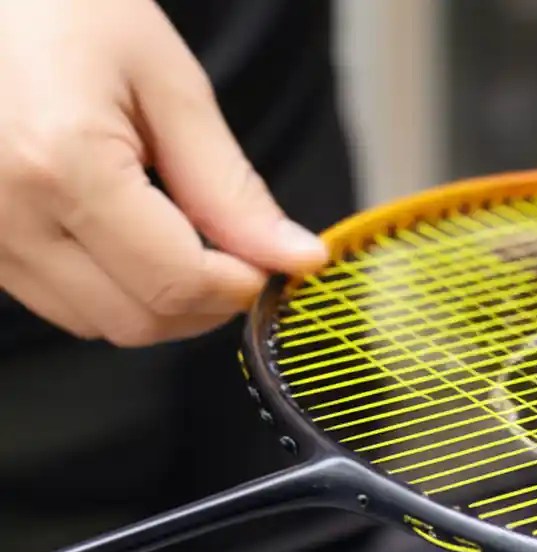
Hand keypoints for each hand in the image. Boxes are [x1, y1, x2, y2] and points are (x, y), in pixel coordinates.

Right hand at [0, 0, 327, 346]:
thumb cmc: (66, 10)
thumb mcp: (170, 86)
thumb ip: (231, 187)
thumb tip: (294, 258)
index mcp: (60, 164)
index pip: (175, 282)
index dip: (241, 285)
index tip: (272, 262)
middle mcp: (4, 213)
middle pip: (136, 319)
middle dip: (205, 302)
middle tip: (240, 254)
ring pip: (94, 323)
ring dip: (157, 301)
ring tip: (182, 234)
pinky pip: (54, 300)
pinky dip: (110, 287)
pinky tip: (130, 233)